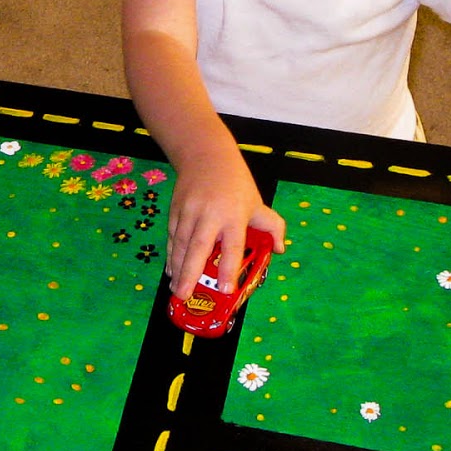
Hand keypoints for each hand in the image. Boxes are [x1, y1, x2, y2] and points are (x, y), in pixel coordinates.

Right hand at [165, 138, 285, 297]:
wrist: (206, 155)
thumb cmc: (235, 182)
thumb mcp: (257, 202)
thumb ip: (272, 226)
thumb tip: (280, 250)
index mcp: (234, 216)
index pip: (232, 246)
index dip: (229, 268)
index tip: (226, 289)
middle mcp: (210, 215)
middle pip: (197, 247)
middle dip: (189, 273)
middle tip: (184, 295)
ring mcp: (189, 212)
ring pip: (180, 244)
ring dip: (177, 268)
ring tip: (176, 290)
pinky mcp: (175, 210)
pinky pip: (172, 237)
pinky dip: (171, 255)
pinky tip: (171, 271)